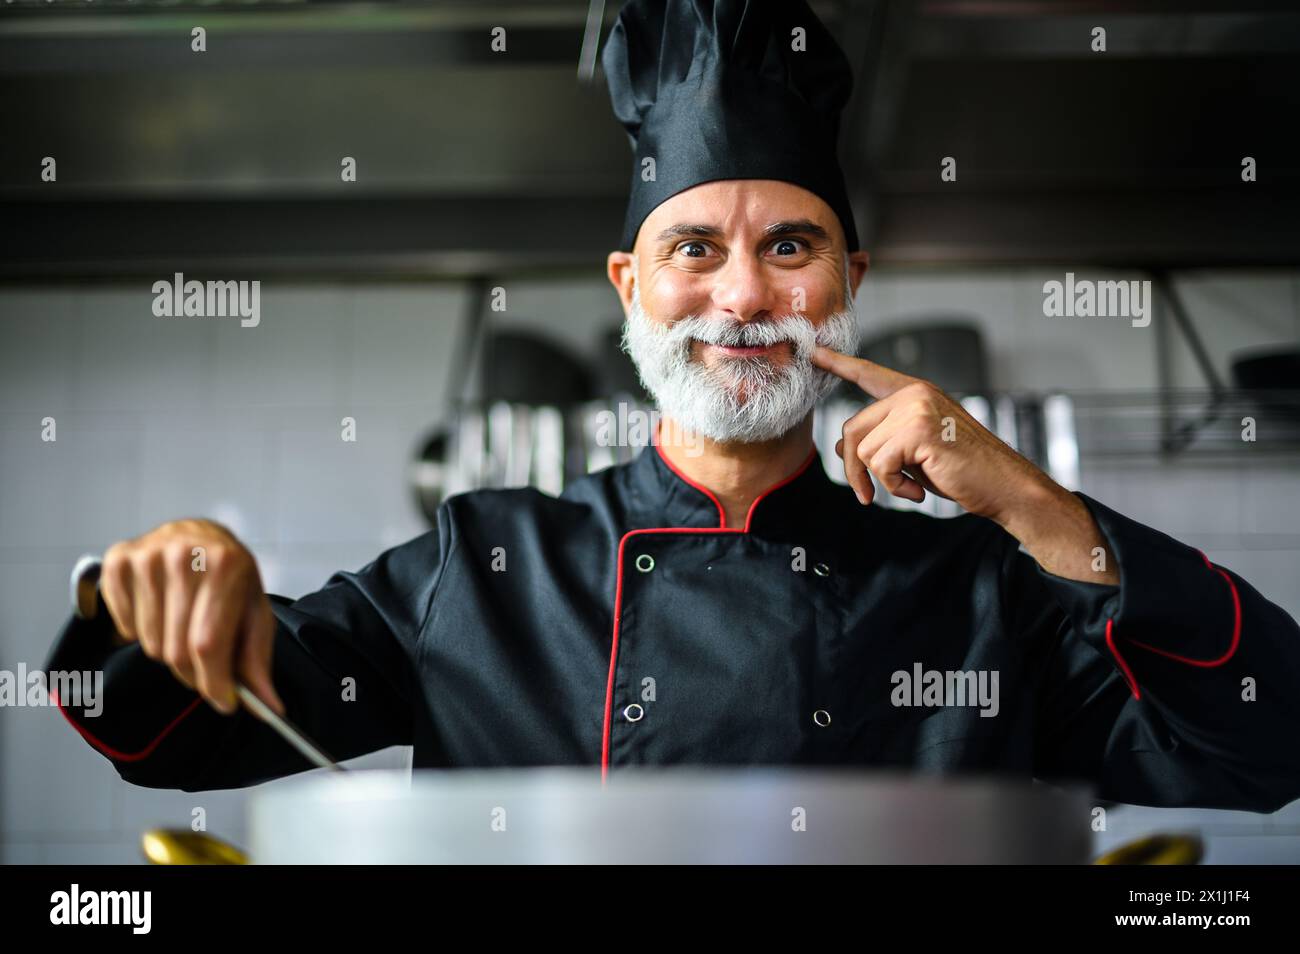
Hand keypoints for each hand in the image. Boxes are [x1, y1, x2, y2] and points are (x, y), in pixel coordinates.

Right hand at [100, 519, 285, 716]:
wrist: (200, 535)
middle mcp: (183, 556)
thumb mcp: (254, 610)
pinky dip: (141, 633)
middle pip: (177, 650)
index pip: (208, 643)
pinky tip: (160, 611)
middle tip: (207, 665)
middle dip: (195, 672)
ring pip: (150, 645)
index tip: (224, 702)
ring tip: (184, 627)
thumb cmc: (230, 576)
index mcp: (226, 564)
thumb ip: (258, 659)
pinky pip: (123, 628)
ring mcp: (147, 557)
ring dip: (169, 651)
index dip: (215, 682)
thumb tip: (267, 706)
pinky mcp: (117, 562)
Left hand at [810, 345, 1055, 522]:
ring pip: (863, 450)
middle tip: (868, 494)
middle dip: (854, 468)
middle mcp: (914, 394)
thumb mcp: (916, 451)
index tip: (814, 352)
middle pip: (852, 429)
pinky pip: (879, 465)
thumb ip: (884, 440)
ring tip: (911, 486)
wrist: (1004, 486)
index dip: (839, 365)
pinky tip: (918, 490)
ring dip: (881, 480)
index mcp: (915, 394)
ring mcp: (916, 408)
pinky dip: (894, 487)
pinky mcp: (918, 430)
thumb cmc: (963, 470)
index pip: (869, 375)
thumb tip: (840, 447)